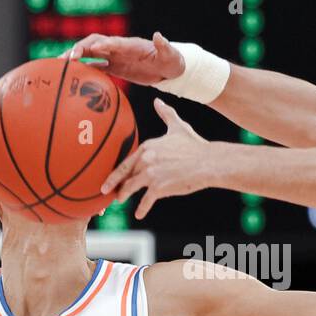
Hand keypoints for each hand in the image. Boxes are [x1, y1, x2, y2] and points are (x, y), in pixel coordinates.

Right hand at [65, 31, 184, 84]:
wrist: (170, 68)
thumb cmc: (172, 60)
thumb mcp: (170, 55)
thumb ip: (164, 46)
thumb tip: (159, 35)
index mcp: (130, 45)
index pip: (111, 42)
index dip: (99, 45)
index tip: (87, 50)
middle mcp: (119, 48)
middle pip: (94, 44)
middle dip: (79, 49)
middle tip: (65, 59)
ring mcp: (115, 57)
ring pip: (91, 54)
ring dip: (76, 58)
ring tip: (60, 66)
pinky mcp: (115, 67)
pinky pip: (97, 66)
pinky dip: (85, 69)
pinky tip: (73, 76)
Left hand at [101, 99, 212, 218]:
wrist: (208, 162)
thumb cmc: (195, 146)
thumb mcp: (179, 127)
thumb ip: (166, 114)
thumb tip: (158, 100)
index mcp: (148, 146)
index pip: (126, 161)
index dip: (116, 171)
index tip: (108, 177)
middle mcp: (146, 159)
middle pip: (125, 175)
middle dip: (115, 184)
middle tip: (106, 192)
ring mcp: (151, 174)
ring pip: (131, 187)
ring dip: (123, 195)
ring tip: (119, 201)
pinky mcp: (159, 187)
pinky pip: (146, 200)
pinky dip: (142, 208)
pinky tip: (139, 214)